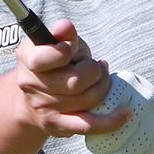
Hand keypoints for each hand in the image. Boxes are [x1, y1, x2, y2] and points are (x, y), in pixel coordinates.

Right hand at [10, 20, 126, 137]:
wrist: (32, 99)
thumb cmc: (52, 64)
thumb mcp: (55, 43)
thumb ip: (63, 34)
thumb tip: (65, 27)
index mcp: (28, 59)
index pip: (44, 58)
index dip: (63, 52)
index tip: (70, 48)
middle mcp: (31, 85)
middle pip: (75, 81)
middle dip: (94, 70)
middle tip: (95, 65)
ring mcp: (44, 108)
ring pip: (88, 99)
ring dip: (102, 85)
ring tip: (101, 77)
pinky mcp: (58, 126)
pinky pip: (89, 125)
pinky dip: (111, 120)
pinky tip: (126, 112)